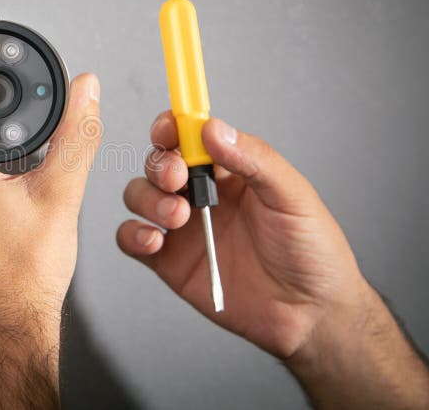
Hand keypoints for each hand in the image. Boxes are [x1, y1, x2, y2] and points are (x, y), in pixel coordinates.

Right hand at [118, 111, 428, 407]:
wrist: (310, 315)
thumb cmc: (312, 252)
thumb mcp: (292, 195)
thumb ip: (253, 158)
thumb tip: (213, 128)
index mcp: (231, 171)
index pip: (190, 136)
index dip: (173, 126)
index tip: (168, 129)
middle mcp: (202, 195)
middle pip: (159, 162)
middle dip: (161, 165)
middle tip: (178, 179)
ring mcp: (182, 228)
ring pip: (138, 194)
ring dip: (148, 198)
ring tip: (177, 217)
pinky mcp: (168, 261)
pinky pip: (130, 239)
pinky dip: (133, 234)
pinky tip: (155, 240)